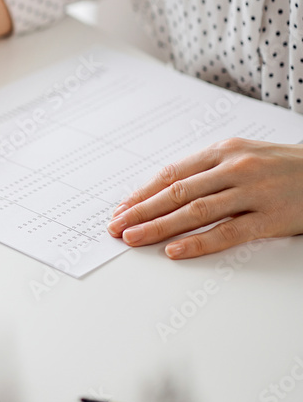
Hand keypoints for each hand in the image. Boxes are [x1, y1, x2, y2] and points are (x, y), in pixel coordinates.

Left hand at [107, 138, 302, 258]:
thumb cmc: (284, 167)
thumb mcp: (244, 156)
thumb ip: (208, 171)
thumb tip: (167, 192)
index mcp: (223, 152)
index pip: (172, 174)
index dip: (143, 193)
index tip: (122, 209)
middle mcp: (234, 168)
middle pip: (177, 192)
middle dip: (141, 211)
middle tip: (117, 226)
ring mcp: (252, 192)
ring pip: (195, 211)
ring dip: (159, 226)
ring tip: (134, 238)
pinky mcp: (270, 218)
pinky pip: (227, 232)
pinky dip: (198, 242)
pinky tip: (175, 250)